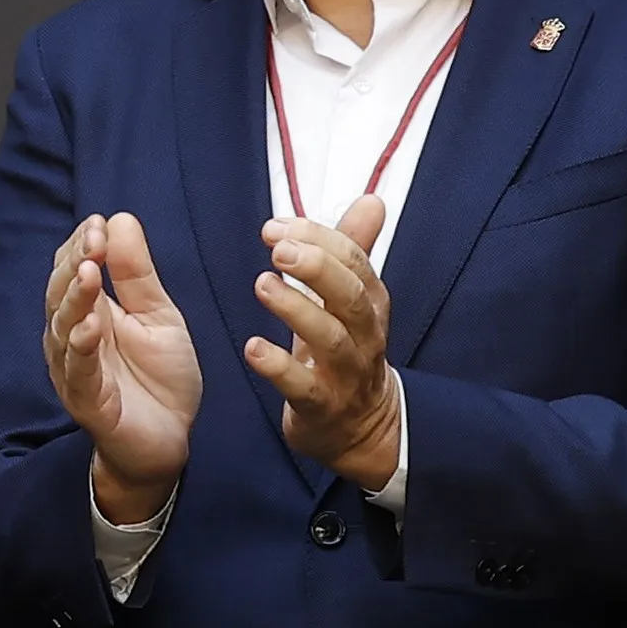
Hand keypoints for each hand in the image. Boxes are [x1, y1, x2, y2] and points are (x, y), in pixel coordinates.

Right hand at [44, 211, 201, 523]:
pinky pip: (78, 371)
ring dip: (74, 300)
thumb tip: (119, 218)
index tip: (100, 223)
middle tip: (93, 242)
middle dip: (75, 264)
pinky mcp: (87, 401)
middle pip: (60, 293)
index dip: (83, 245)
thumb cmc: (159, 378)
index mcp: (90, 311)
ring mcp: (75, 369)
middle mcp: (73, 336)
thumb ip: (137, 273)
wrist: (169, 439)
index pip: (72, 268)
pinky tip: (90, 327)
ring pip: (63, 328)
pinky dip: (81, 348)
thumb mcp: (158, 314)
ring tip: (88, 273)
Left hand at [248, 194, 403, 488]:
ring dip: (297, 309)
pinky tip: (254, 348)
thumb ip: (353, 249)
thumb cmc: (346, 351)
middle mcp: (365, 335)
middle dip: (318, 267)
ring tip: (262, 285)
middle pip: (350, 296)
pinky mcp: (323, 406)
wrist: (361, 428)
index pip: (354, 262)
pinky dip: (279, 368)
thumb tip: (372, 199)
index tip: (275, 225)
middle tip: (276, 248)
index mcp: (369, 303)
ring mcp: (346, 373)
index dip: (319, 240)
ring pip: (331, 339)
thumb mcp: (351, 299)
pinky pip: (304, 388)